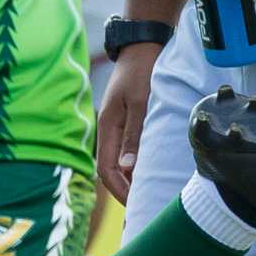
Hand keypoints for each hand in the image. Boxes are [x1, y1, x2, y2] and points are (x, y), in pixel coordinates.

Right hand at [95, 42, 159, 205]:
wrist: (142, 47)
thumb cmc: (141, 72)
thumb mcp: (139, 102)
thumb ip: (133, 134)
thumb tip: (127, 168)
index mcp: (108, 127)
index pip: (106, 169)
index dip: (119, 189)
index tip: (135, 205)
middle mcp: (110, 130)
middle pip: (110, 170)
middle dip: (123, 191)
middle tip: (141, 208)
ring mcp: (117, 126)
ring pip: (119, 162)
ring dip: (131, 180)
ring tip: (147, 195)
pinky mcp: (128, 122)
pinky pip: (128, 151)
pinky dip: (136, 166)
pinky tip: (149, 172)